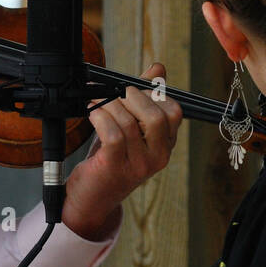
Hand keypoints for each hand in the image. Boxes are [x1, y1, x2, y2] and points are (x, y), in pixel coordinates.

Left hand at [62, 62, 182, 238]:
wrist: (91, 198)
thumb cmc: (110, 159)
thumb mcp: (130, 128)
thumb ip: (144, 98)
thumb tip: (159, 68)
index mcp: (166, 144)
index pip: (173, 110)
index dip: (152, 94)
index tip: (130, 90)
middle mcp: (158, 156)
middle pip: (155, 115)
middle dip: (129, 96)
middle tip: (111, 93)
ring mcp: (138, 165)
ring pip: (129, 122)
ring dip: (108, 105)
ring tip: (94, 100)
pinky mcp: (115, 168)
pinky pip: (113, 135)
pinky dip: (100, 118)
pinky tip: (92, 113)